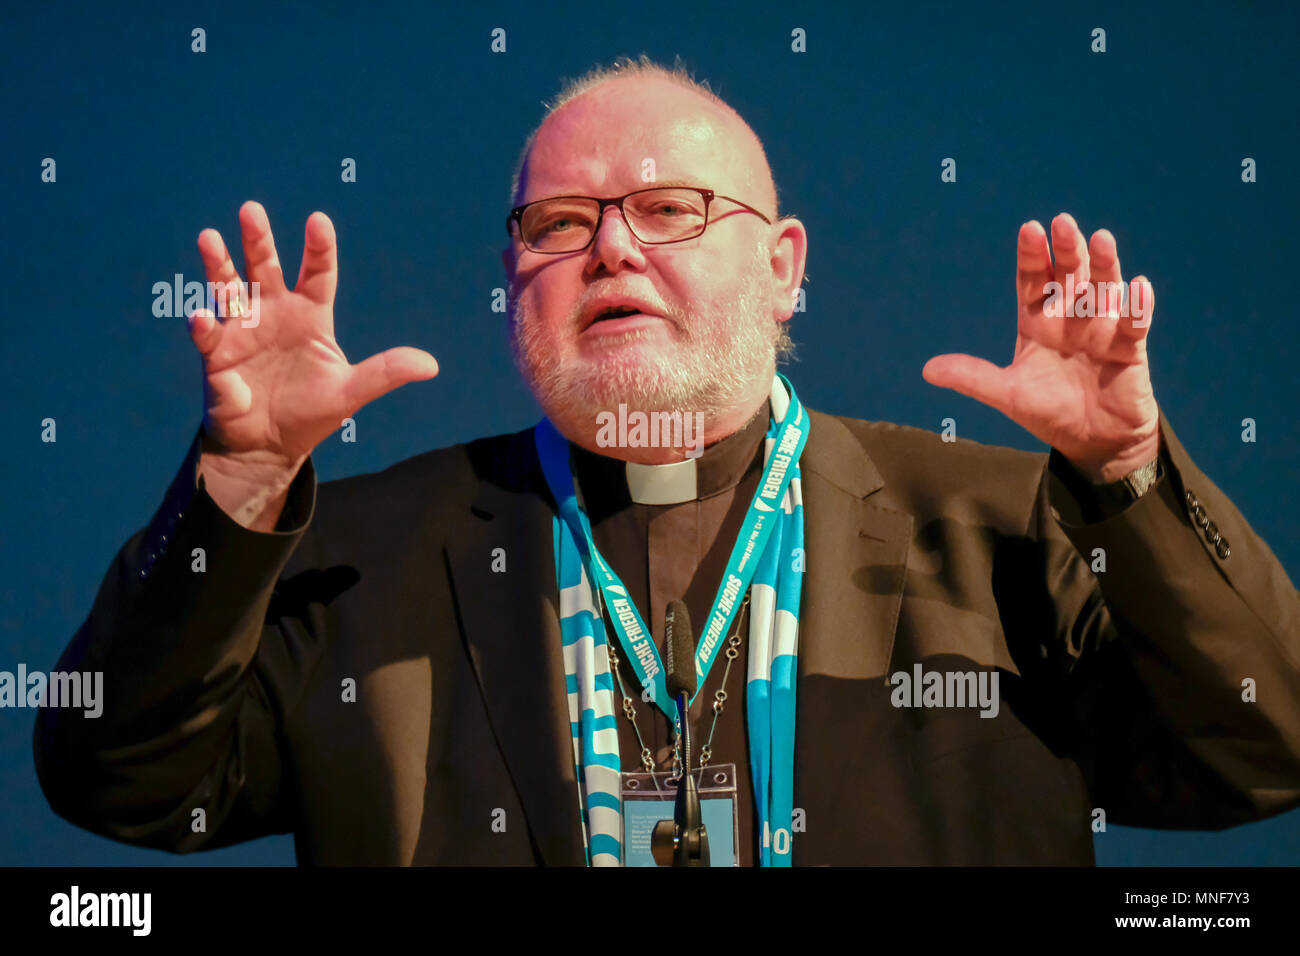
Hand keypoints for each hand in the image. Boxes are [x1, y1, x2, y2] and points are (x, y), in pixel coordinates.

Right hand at [189, 201, 438, 471]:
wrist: (269, 447)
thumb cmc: (310, 414)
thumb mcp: (351, 392)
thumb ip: (386, 373)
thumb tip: (432, 365)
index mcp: (309, 316)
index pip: (317, 274)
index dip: (319, 248)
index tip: (319, 220)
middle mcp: (273, 313)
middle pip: (266, 268)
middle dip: (259, 240)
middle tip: (252, 210)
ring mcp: (242, 331)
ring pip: (228, 289)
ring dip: (218, 265)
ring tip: (210, 237)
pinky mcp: (217, 356)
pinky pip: (207, 336)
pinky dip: (201, 327)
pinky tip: (200, 317)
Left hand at [922, 212, 1159, 482]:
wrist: (1093, 442)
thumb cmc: (1050, 412)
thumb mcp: (1008, 394)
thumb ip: (973, 378)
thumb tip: (927, 370)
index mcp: (1039, 323)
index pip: (1033, 281)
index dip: (1032, 256)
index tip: (1029, 229)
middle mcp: (1071, 318)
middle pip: (1068, 276)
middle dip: (1067, 250)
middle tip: (1062, 222)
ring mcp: (1102, 329)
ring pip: (1103, 289)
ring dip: (1103, 264)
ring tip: (1100, 239)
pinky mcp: (1130, 347)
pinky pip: (1135, 323)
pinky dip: (1137, 306)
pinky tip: (1137, 286)